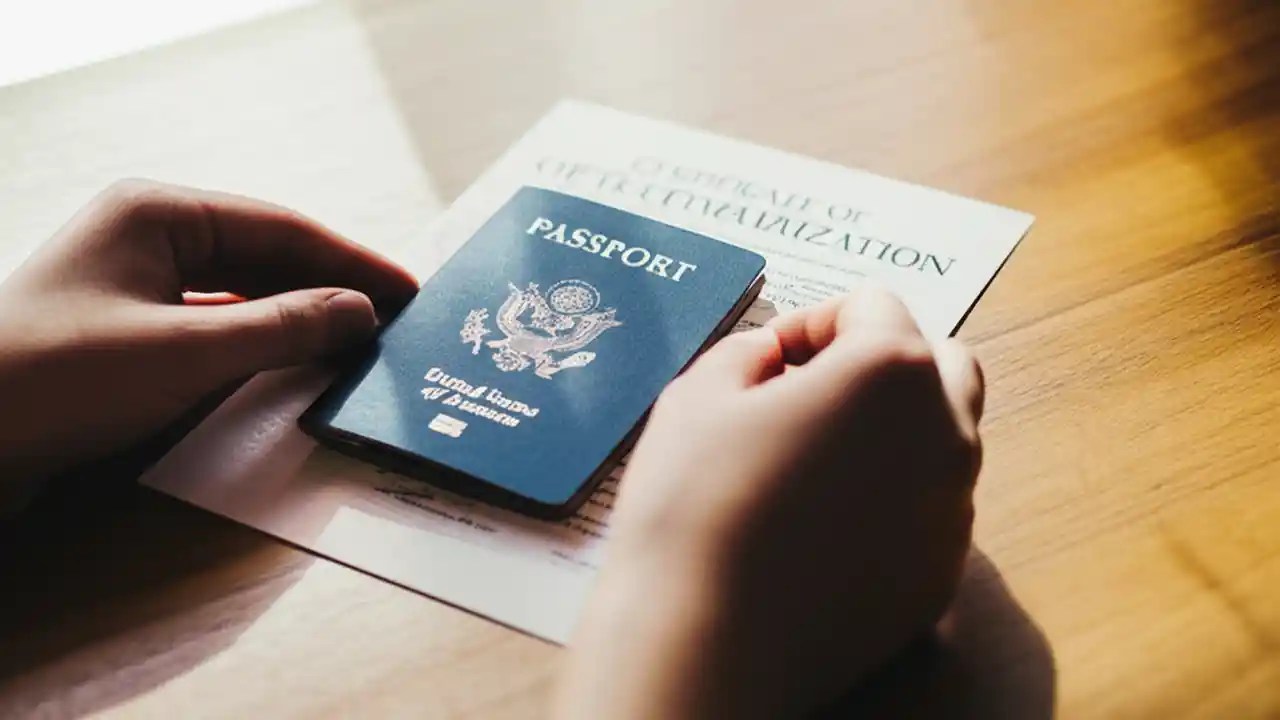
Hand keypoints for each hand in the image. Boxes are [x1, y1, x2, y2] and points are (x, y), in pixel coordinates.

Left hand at [0, 180, 415, 491]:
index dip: (352, 262)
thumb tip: (361, 314)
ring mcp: (138, 287)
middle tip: (395, 323)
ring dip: (299, 320)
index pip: (283, 228)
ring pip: (244, 294)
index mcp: (160, 214)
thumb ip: (284, 328)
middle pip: (266, 257)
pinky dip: (262, 346)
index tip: (408, 291)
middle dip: (330, 289)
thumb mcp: (186, 351)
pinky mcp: (130, 335)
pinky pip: (217, 328)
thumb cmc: (55, 378)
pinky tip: (297, 366)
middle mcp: (151, 239)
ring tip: (359, 345)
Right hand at [556, 287, 983, 718]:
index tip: (770, 358)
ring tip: (814, 461)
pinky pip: (929, 511)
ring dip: (892, 429)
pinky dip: (892, 499)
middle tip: (812, 392)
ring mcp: (952, 511)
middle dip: (881, 362)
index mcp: (891, 371)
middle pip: (939, 363)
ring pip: (942, 440)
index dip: (812, 321)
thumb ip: (751, 351)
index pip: (872, 306)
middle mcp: (945, 433)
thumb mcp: (699, 393)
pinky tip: (824, 526)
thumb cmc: (694, 504)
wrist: (705, 640)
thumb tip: (777, 358)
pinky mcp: (940, 575)